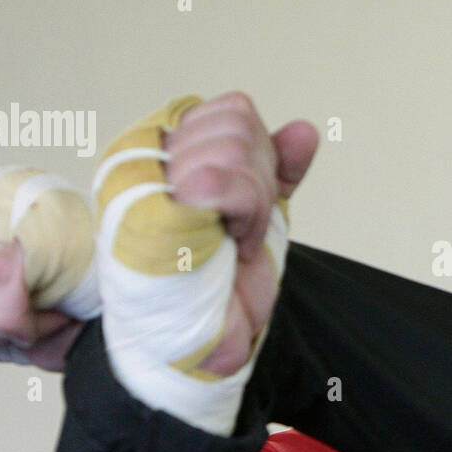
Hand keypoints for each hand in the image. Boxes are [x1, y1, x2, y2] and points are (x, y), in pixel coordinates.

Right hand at [153, 91, 317, 374]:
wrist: (206, 341)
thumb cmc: (223, 282)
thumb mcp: (261, 211)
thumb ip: (278, 168)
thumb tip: (304, 130)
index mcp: (168, 151)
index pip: (234, 110)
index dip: (260, 158)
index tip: (246, 207)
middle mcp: (150, 159)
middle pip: (239, 123)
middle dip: (260, 181)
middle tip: (240, 229)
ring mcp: (148, 180)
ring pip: (236, 147)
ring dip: (253, 203)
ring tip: (231, 239)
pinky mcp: (155, 209)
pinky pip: (223, 181)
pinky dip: (244, 215)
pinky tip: (230, 242)